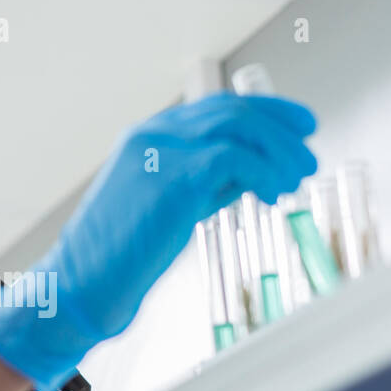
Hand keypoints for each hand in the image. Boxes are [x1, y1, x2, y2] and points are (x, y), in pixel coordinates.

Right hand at [0, 91, 316, 390]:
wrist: (82, 283)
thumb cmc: (120, 256)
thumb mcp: (167, 207)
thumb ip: (203, 184)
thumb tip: (253, 173)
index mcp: (148, 138)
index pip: (215, 107)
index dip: (265, 111)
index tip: (298, 126)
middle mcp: (153, 136)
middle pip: (232, 111)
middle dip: (281, 127)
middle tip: (308, 153)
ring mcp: (160, 154)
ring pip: (238, 127)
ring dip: (279, 150)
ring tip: (297, 177)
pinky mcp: (173, 180)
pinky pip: (235, 159)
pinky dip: (264, 172)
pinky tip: (272, 194)